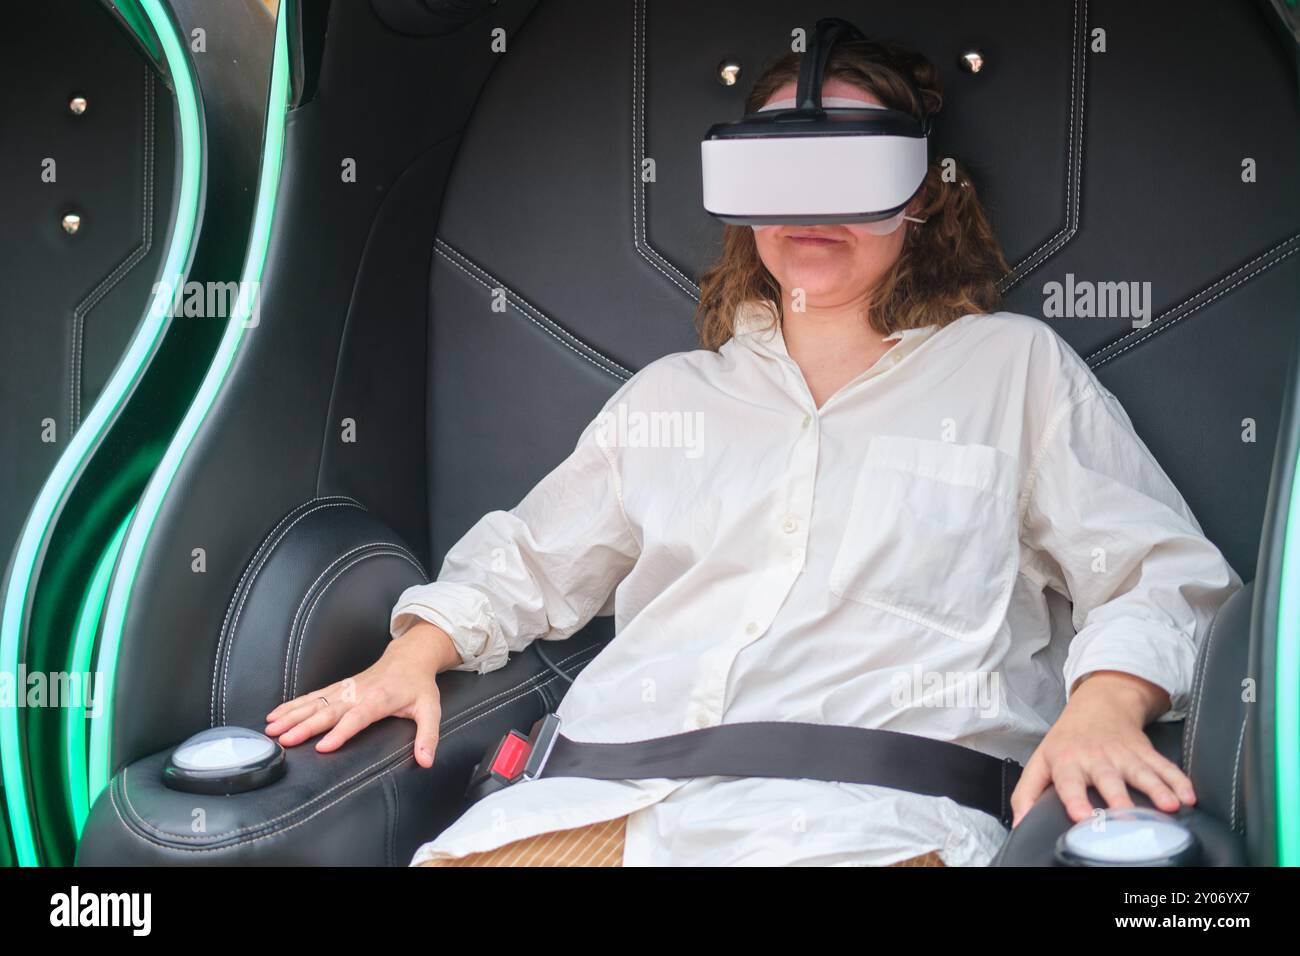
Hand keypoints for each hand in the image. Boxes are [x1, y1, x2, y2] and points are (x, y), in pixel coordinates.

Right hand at [263, 622, 459, 767]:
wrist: (409, 657)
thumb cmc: (418, 685)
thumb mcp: (430, 710)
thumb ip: (428, 735)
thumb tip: (427, 761)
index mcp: (379, 699)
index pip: (357, 718)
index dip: (341, 732)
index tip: (323, 747)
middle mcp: (358, 693)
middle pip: (328, 711)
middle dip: (304, 725)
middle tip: (284, 740)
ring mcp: (345, 689)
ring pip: (314, 702)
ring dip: (291, 715)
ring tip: (271, 729)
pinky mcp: (338, 687)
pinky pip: (312, 696)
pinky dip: (292, 705)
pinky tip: (274, 715)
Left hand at [1009, 670, 1196, 826]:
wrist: (1097, 705)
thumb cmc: (1066, 742)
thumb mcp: (1040, 762)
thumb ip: (1026, 794)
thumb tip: (1019, 825)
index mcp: (1067, 762)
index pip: (1069, 782)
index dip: (1075, 799)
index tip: (1083, 816)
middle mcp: (1096, 758)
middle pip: (1109, 779)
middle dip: (1120, 798)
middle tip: (1128, 817)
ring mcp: (1124, 755)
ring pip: (1142, 772)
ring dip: (1157, 788)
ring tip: (1170, 806)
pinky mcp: (1145, 753)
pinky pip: (1164, 767)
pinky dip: (1179, 780)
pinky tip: (1189, 796)